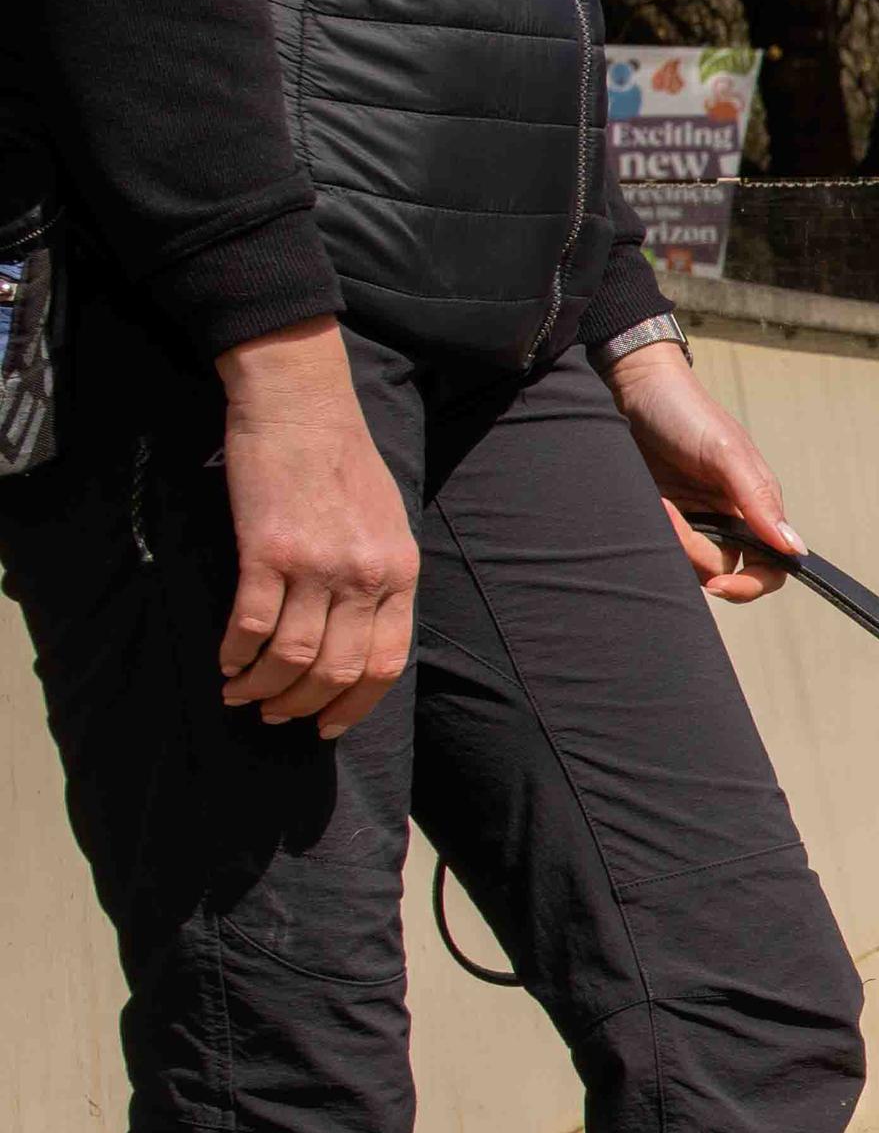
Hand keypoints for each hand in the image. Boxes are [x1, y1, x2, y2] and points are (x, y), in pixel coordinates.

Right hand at [213, 321, 417, 737]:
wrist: (302, 407)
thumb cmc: (343, 462)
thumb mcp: (387, 524)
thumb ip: (381, 578)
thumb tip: (363, 633)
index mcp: (399, 574)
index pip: (385, 664)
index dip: (353, 705)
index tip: (326, 726)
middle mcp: (365, 577)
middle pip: (337, 670)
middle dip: (301, 705)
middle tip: (273, 715)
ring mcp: (318, 566)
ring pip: (293, 657)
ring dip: (262, 686)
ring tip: (240, 693)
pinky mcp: (268, 551)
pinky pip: (252, 623)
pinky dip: (236, 652)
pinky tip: (225, 660)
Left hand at [603, 336, 794, 601]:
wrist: (627, 384)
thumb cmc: (684, 410)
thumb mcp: (726, 453)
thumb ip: (759, 501)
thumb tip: (795, 549)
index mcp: (755, 504)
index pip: (771, 564)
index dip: (752, 584)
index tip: (720, 585)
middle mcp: (727, 517)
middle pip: (722, 568)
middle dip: (695, 553)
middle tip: (671, 519)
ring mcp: (691, 518)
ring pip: (687, 561)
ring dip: (670, 538)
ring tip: (656, 501)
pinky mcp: (659, 516)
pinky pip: (660, 545)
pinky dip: (652, 532)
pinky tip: (647, 502)